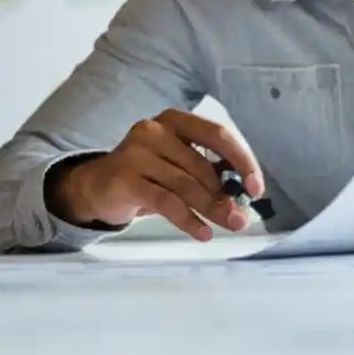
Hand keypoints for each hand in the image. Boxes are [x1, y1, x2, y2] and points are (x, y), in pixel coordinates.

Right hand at [51, 109, 264, 241]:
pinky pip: (165, 202)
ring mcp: (136, 152)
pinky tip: (202, 233)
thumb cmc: (149, 174)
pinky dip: (188, 220)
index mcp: (176, 121)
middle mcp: (155, 129)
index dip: (242, 161)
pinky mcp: (124, 178)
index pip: (218, 135)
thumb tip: (242, 201)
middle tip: (240, 219)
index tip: (256, 187)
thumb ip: (209, 176)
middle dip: (225, 196)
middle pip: (202, 166)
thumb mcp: (180, 166)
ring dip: (210, 210)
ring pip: (185, 185)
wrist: (98, 186)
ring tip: (225, 226)